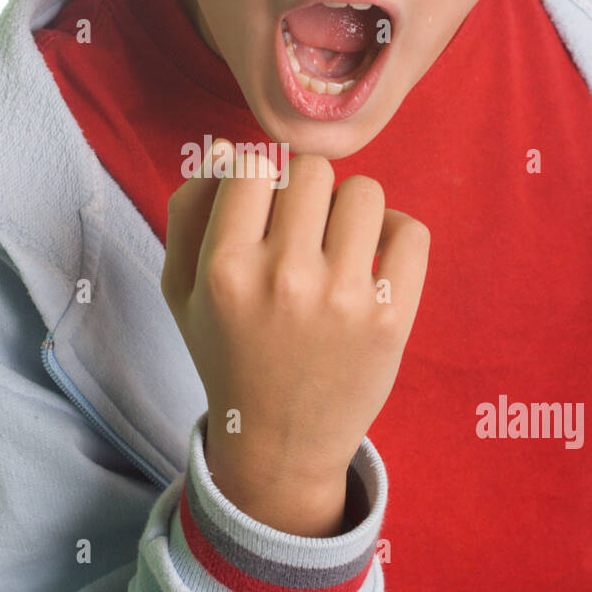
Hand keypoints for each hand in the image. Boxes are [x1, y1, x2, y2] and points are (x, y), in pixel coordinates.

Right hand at [161, 141, 429, 533]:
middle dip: (305, 190)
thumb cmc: (226, 354)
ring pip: (363, 191)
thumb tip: (227, 147)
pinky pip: (409, 231)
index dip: (258, 177)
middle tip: (300, 229)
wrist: (279, 444)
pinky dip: (393, 236)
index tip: (262, 208)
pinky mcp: (392, 317)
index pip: (252, 164)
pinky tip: (371, 261)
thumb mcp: (181, 290)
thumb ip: (188, 212)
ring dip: (349, 210)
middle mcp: (284, 279)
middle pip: (310, 170)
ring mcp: (343, 299)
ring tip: (336, 245)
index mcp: (224, 269)